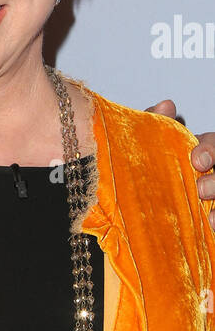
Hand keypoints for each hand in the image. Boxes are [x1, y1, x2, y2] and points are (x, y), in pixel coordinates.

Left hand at [146, 98, 214, 227]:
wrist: (124, 212)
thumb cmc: (141, 171)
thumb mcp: (144, 147)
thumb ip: (154, 125)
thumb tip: (166, 105)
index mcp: (196, 151)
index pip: (212, 143)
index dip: (210, 149)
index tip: (197, 161)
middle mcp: (208, 172)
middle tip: (201, 189)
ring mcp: (211, 195)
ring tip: (209, 215)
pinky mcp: (209, 216)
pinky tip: (212, 225)